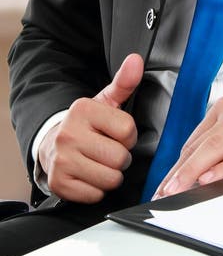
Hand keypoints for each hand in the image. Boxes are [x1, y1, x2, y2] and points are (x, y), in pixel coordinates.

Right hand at [38, 53, 143, 203]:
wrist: (52, 144)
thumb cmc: (87, 124)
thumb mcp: (105, 101)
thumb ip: (124, 82)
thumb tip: (136, 60)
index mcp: (83, 109)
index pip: (128, 130)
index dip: (128, 136)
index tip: (116, 134)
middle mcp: (68, 134)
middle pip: (120, 158)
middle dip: (121, 157)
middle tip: (108, 150)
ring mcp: (61, 160)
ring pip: (110, 179)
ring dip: (111, 175)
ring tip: (100, 163)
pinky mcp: (59, 184)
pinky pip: (95, 195)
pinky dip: (96, 189)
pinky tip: (88, 175)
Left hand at [154, 62, 222, 198]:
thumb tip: (210, 166)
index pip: (195, 140)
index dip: (176, 165)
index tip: (164, 183)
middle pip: (199, 147)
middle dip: (176, 173)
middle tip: (159, 194)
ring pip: (215, 151)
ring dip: (191, 173)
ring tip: (174, 191)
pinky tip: (209, 180)